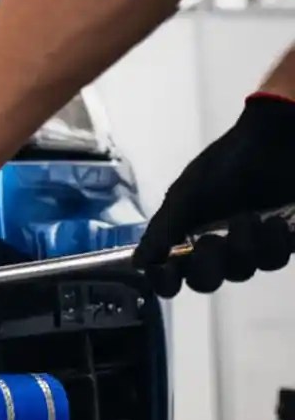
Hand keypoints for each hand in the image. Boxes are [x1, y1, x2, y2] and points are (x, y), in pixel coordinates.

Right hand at [133, 94, 294, 296]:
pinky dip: (272, 244)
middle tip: (211, 241)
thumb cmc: (229, 161)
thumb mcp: (187, 193)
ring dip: (243, 248)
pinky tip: (274, 221)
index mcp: (186, 232)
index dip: (165, 280)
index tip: (165, 270)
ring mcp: (249, 243)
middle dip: (207, 265)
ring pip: (242, 272)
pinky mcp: (281, 240)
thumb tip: (138, 262)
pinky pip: (274, 261)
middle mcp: (215, 242)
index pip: (170, 272)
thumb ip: (163, 230)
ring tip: (250, 217)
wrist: (279, 139)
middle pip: (205, 281)